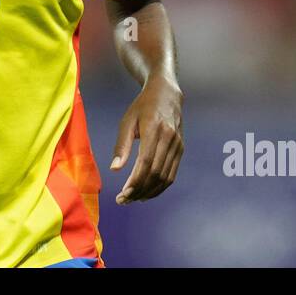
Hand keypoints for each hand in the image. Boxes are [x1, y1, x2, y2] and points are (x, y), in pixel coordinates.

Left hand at [110, 77, 183, 204]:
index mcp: (154, 129)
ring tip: (133, 199)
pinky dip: (160, 187)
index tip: (123, 193)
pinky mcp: (181, 150)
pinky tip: (147, 192)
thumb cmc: (143, 107)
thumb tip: (115, 169)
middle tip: (124, 200)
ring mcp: (177, 145)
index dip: (135, 181)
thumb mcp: (127, 121)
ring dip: (149, 192)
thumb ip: (121, 145)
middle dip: (140, 190)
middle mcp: (169, 139)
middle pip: (156, 173)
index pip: (146, 162)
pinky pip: (172, 174)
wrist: (167, 94)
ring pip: (165, 177)